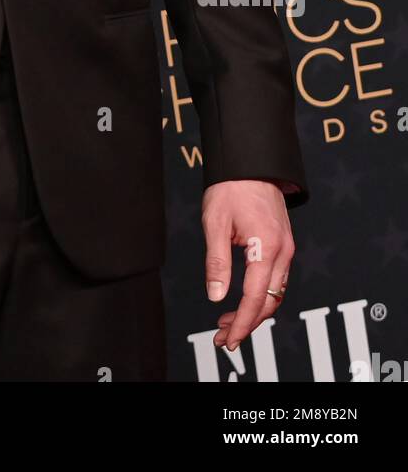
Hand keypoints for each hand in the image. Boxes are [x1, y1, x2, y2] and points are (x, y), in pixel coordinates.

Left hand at [202, 179, 293, 352]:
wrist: (251, 162)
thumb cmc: (231, 187)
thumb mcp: (215, 223)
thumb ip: (217, 262)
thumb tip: (216, 296)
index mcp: (267, 247)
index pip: (256, 298)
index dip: (241, 323)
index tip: (227, 339)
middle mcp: (283, 251)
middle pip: (270, 302)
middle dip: (247, 324)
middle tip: (222, 338)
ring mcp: (287, 248)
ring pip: (275, 294)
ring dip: (254, 312)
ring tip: (226, 323)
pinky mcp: (284, 244)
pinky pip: (276, 280)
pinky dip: (261, 296)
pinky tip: (242, 301)